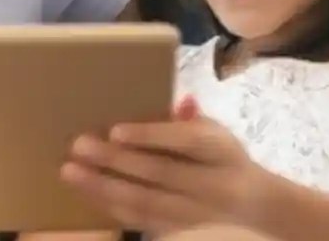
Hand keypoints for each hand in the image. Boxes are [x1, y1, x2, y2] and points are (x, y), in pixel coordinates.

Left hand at [61, 98, 263, 234]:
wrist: (257, 208)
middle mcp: (211, 184)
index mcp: (219, 150)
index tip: (115, 130)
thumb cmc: (223, 158)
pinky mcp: (179, 231)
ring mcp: (195, 214)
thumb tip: (181, 101)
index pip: (185, 141)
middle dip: (115, 160)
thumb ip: (192, 119)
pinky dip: (111, 207)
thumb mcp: (217, 133)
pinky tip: (86, 192)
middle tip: (79, 145)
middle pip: (159, 172)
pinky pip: (141, 220)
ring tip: (70, 171)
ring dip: (104, 187)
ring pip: (145, 202)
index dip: (150, 136)